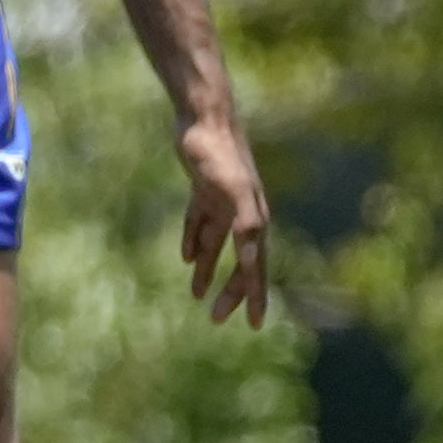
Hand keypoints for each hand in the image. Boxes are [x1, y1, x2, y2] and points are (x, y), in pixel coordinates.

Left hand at [179, 106, 270, 328]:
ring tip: (196, 294)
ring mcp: (223, 201)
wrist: (204, 117)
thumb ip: (245, 225)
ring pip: (217, 245)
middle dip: (230, 291)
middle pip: (239, 262)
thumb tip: (252, 259)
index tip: (252, 325)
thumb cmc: (220, 155)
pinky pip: (200, 224)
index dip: (254, 297)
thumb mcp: (233, 193)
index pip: (256, 268)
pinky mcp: (203, 189)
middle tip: (215, 318)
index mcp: (254, 219)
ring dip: (209, 270)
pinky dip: (194, 241)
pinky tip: (186, 258)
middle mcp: (242, 213)